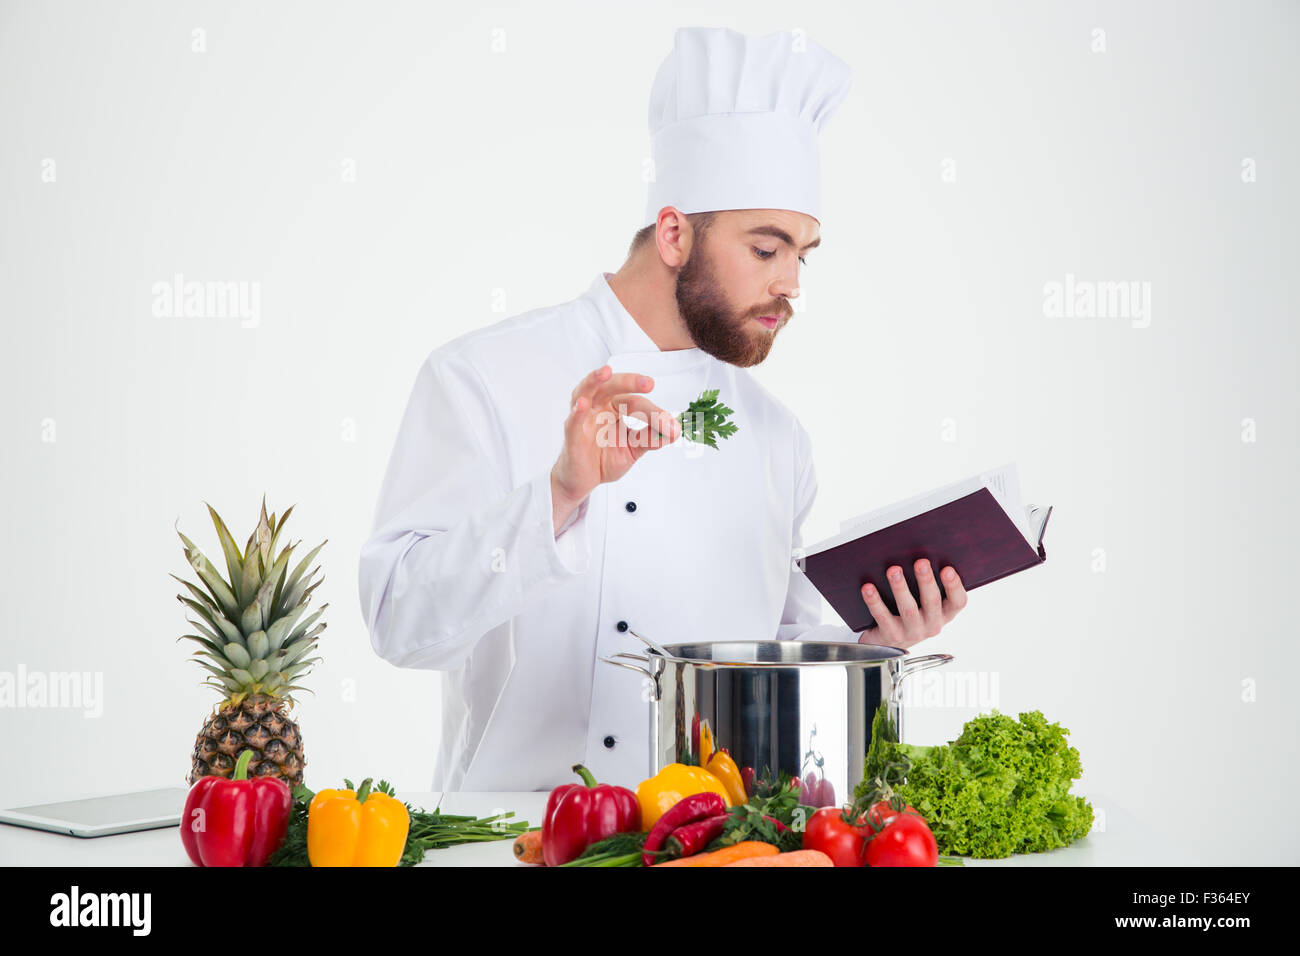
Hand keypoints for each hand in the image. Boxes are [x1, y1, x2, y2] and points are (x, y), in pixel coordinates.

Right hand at [551, 364, 680, 513]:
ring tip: (606, 372)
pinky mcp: (572, 436)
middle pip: (611, 387)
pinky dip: (577, 413)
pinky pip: (573, 422)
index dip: (654, 413)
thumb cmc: (603, 459)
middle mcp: (597, 407)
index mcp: (613, 407)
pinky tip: (582, 405)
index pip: (635, 402)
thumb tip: (674, 431)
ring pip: (586, 392)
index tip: (671, 426)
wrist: (582, 482)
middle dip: (629, 382)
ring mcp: (582, 419)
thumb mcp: (633, 448)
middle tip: (649, 383)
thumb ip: (652, 438)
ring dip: (595, 380)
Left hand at [857, 559, 966, 648]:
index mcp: (944, 613)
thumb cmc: (908, 612)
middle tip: (921, 562)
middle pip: (932, 602)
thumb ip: (925, 581)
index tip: (947, 568)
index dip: (954, 586)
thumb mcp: (922, 600)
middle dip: (926, 580)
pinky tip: (868, 588)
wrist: (887, 641)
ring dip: (900, 588)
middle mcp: (932, 624)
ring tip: (893, 570)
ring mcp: (912, 632)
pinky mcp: (891, 635)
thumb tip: (916, 552)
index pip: (958, 602)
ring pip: (908, 609)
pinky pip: (882, 617)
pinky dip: (875, 601)